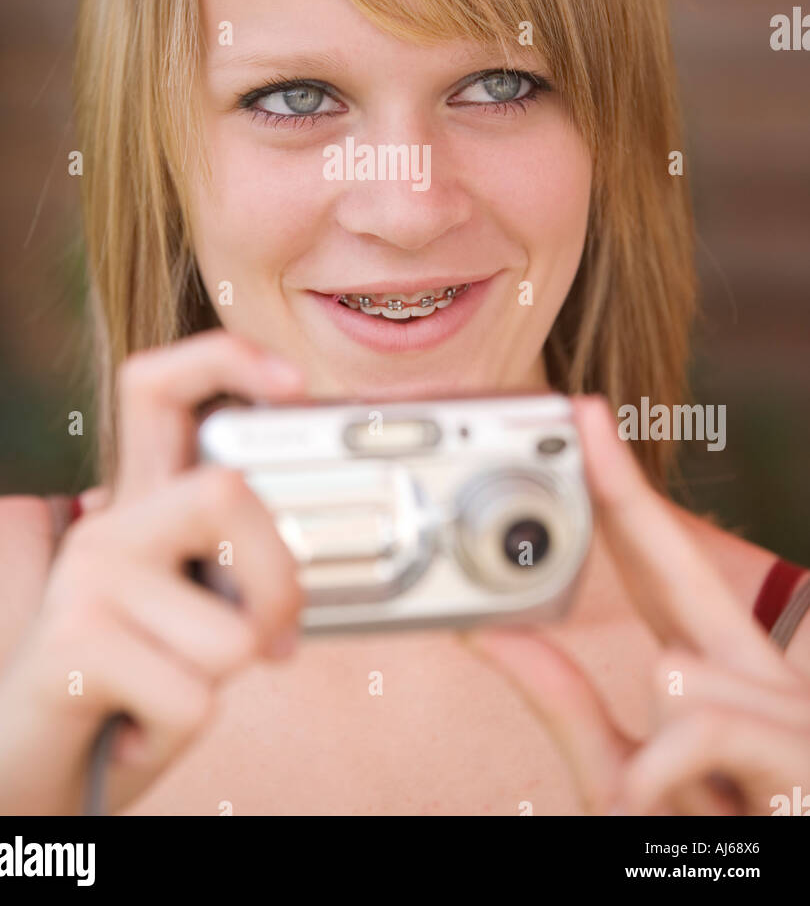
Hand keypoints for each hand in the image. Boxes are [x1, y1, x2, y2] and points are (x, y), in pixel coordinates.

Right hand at [0, 329, 307, 814]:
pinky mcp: (71, 645)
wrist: (26, 772)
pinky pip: (194, 698)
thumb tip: (319, 575)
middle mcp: (108, 525)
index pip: (159, 385)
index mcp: (138, 504)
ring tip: (165, 690)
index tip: (293, 383)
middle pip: (227, 490)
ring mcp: (85, 578)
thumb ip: (236, 573)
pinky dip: (179, 730)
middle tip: (272, 638)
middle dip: (279, 579)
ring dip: (222, 685)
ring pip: (231, 631)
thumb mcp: (190, 615)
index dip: (225, 360)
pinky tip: (134, 722)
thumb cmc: (128, 689)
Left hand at [462, 396, 809, 814]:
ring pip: (680, 671)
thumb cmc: (705, 837)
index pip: (661, 565)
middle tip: (578, 416)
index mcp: (714, 676)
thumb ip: (568, 711)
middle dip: (624, 492)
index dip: (622, 488)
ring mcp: (795, 715)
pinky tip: (666, 807)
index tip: (581, 417)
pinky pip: (701, 725)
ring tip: (673, 808)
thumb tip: (496, 633)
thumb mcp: (620, 784)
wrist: (766, 877)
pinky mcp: (807, 754)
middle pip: (685, 567)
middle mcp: (759, 679)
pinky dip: (664, 775)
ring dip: (654, 755)